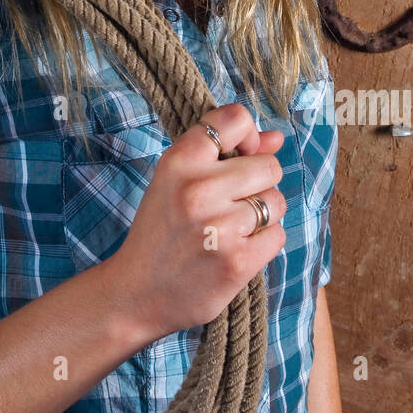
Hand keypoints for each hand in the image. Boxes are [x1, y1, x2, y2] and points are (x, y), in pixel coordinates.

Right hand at [103, 103, 285, 343]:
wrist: (134, 293)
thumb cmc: (160, 232)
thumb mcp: (177, 181)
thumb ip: (226, 154)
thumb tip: (276, 138)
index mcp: (179, 161)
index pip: (235, 119)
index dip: (248, 135)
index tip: (240, 155)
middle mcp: (198, 189)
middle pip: (269, 166)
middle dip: (259, 184)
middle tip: (231, 204)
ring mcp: (219, 226)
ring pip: (276, 202)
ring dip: (263, 216)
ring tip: (232, 230)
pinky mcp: (237, 262)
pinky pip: (278, 236)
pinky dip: (264, 244)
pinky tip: (238, 250)